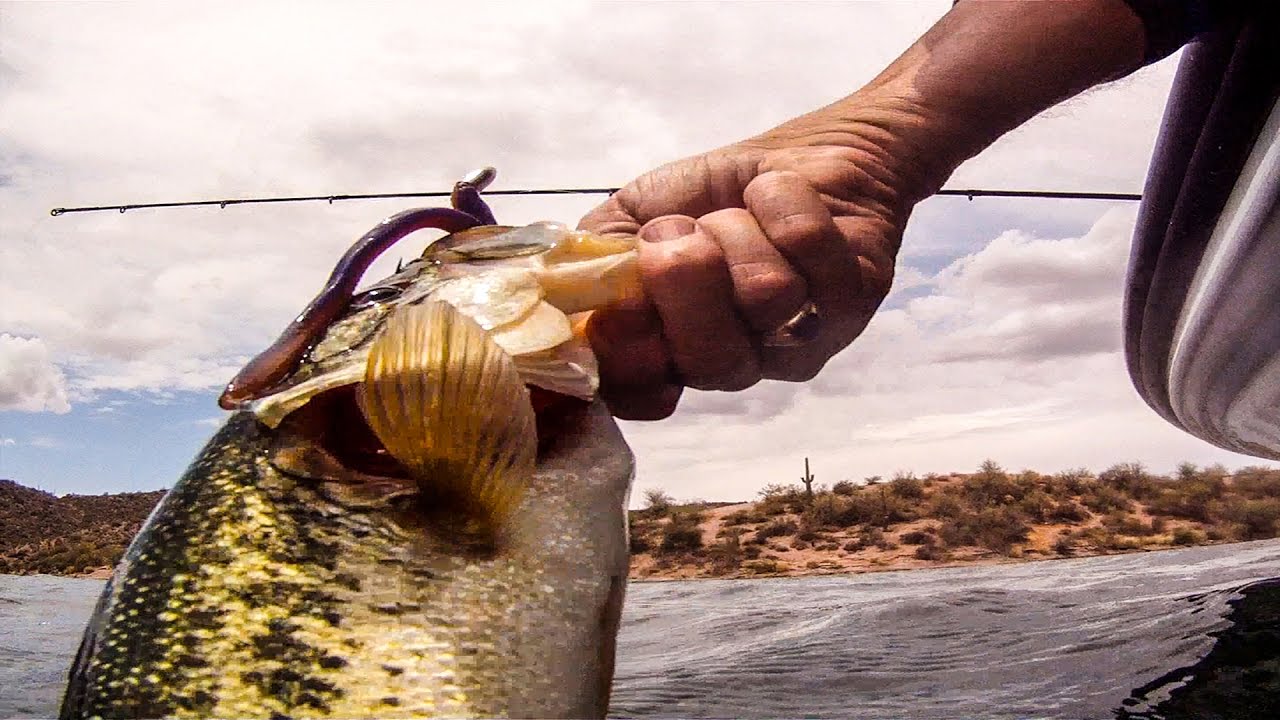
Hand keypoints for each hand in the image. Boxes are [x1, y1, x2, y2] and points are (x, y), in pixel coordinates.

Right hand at [579, 131, 918, 420]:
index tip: (610, 300)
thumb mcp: (632, 217)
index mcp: (675, 353)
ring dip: (737, 228)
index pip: (640, 393)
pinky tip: (778, 197)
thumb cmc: (712, 194)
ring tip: (738, 212)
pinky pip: (808, 250)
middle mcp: (737, 364)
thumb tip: (565, 304)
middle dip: (683, 274)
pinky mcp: (855, 298)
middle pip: (710, 358)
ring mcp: (802, 340)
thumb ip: (592, 260)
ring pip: (764, 296)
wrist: (800, 151)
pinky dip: (779, 199)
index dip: (624, 351)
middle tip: (676, 232)